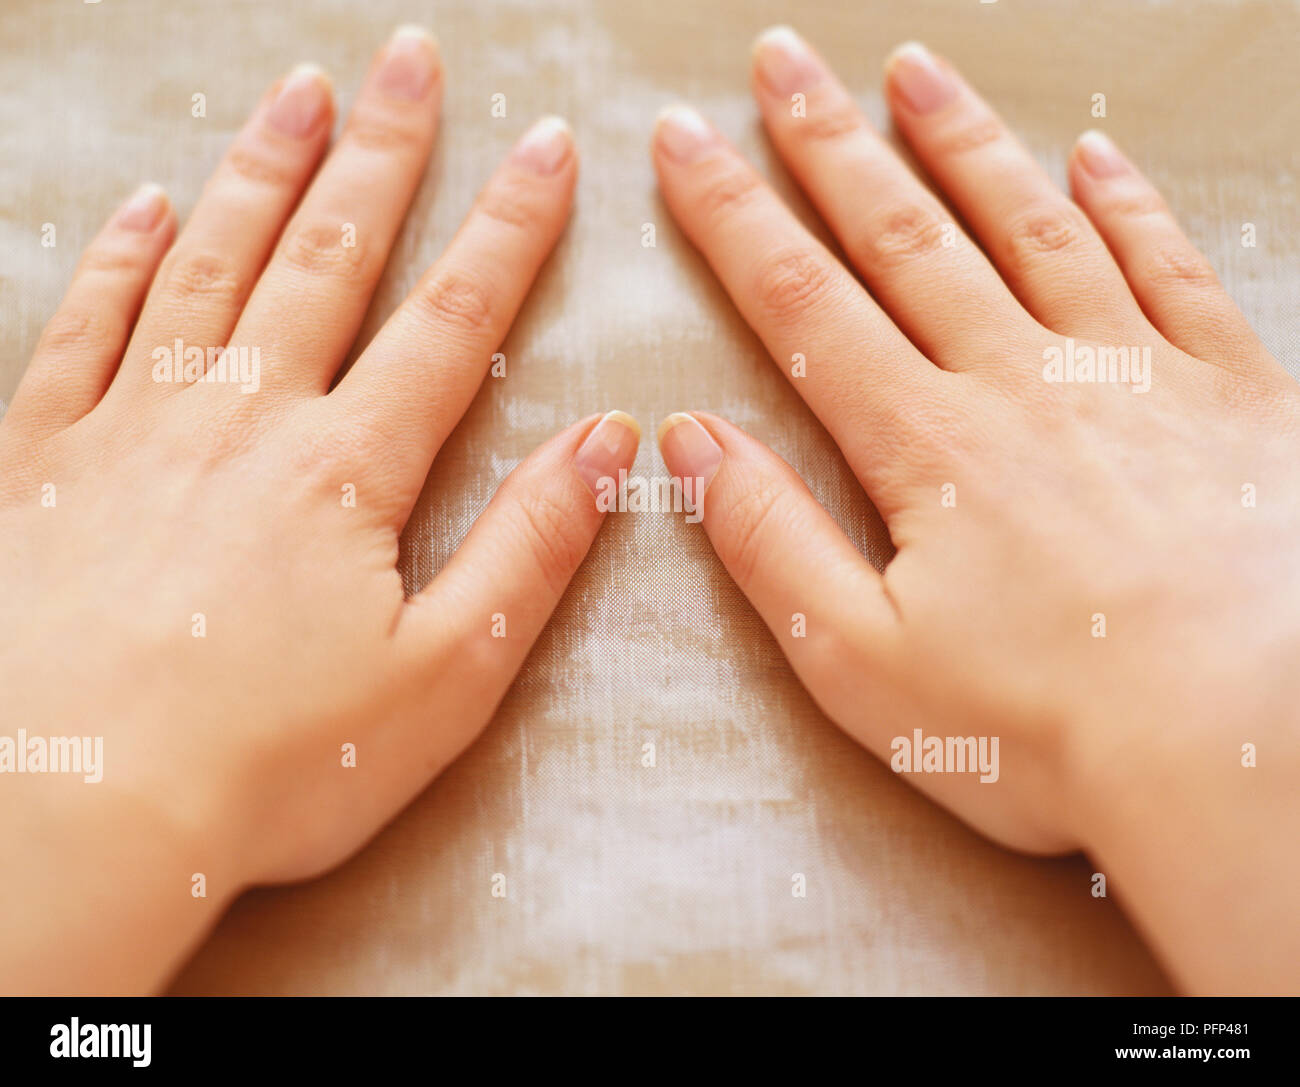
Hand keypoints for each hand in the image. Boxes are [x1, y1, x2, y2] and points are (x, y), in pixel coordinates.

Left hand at [0, 26, 638, 994]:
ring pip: (210, 262)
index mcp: (345, 471)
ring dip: (262, 169)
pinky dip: (122, 258)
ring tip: (301, 92)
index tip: (544, 150)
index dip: (507, 230)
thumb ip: (530, 552)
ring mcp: (134, 427)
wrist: (66, 808)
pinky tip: (149, 206)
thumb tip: (606, 445)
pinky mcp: (45, 460)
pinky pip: (87, 327)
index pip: (450, 321)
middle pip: (327, 257)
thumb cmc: (266, 763)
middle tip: (409, 63)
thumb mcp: (444, 678)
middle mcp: (243, 419)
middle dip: (381, 154)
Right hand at [651, 28, 1298, 993]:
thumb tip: (694, 442)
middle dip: (830, 142)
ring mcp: (1132, 372)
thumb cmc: (1053, 727)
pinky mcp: (1229, 391)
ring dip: (961, 143)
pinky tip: (1092, 159)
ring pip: (1029, 223)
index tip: (687, 145)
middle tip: (783, 63)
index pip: (802, 301)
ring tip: (911, 71)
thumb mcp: (865, 663)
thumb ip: (772, 542)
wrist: (1257, 745)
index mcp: (928, 444)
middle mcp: (1022, 379)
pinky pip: (1166, 267)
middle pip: (904, 234)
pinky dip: (1126, 205)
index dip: (732, 215)